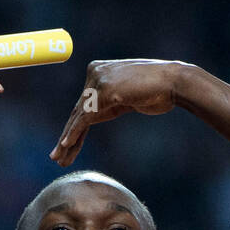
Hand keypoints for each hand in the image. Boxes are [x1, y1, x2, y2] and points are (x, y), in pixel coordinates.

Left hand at [50, 59, 195, 164]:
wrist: (172, 82)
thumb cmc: (156, 90)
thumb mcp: (127, 96)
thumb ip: (111, 101)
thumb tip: (98, 112)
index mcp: (98, 71)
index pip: (83, 106)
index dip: (74, 129)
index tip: (66, 148)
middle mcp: (94, 74)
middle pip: (78, 112)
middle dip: (67, 137)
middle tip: (56, 157)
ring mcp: (98, 81)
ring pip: (78, 117)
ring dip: (67, 141)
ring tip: (58, 159)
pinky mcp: (104, 93)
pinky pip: (85, 118)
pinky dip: (74, 133)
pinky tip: (65, 146)